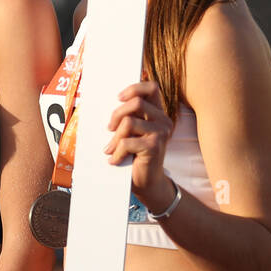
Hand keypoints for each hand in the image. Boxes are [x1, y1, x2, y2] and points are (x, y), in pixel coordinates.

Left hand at [103, 81, 175, 212]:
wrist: (147, 182)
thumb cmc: (135, 155)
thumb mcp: (131, 133)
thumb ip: (127, 117)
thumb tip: (107, 104)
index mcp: (158, 113)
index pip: (152, 88)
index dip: (134, 88)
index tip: (118, 97)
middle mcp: (163, 120)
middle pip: (136, 103)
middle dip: (116, 114)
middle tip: (109, 128)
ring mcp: (161, 133)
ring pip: (129, 122)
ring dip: (114, 138)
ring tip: (110, 149)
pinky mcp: (154, 147)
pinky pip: (127, 142)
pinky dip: (116, 152)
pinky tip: (115, 160)